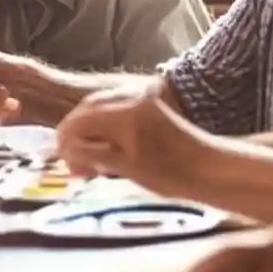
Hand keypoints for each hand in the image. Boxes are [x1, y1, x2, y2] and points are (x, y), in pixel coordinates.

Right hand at [55, 88, 203, 194]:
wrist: (211, 169)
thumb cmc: (170, 175)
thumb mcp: (125, 168)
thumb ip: (91, 155)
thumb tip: (66, 151)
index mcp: (122, 114)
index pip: (77, 120)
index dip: (64, 140)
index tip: (61, 160)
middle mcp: (129, 97)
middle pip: (86, 108)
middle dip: (74, 132)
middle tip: (72, 160)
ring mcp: (140, 96)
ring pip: (100, 105)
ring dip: (89, 127)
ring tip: (88, 156)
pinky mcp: (149, 101)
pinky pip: (115, 106)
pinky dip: (104, 123)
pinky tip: (106, 144)